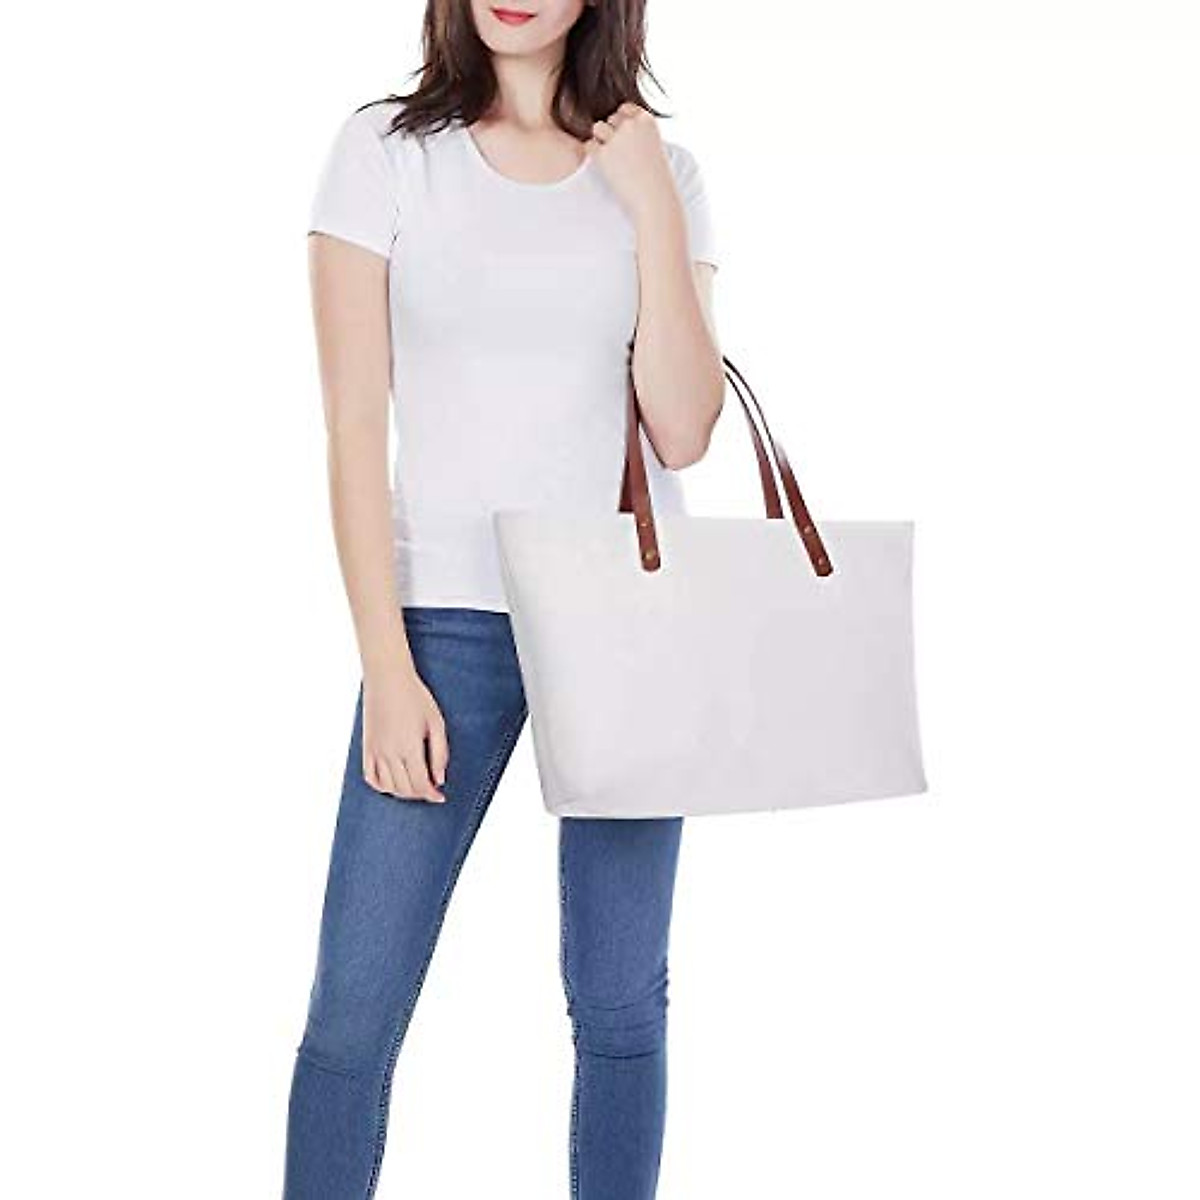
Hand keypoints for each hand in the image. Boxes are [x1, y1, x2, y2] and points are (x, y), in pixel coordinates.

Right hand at [361, 664, 448, 802]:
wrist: (388, 679)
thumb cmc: (415, 697)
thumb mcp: (436, 723)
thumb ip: (440, 753)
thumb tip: (440, 779)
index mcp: (409, 748)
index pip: (420, 784)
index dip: (432, 795)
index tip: (440, 797)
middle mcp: (389, 753)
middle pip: (405, 789)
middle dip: (420, 794)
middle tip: (431, 790)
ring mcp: (375, 751)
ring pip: (388, 786)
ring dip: (403, 792)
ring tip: (415, 786)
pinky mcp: (366, 747)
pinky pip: (371, 777)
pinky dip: (382, 786)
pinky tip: (393, 783)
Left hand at [585, 102, 678, 226]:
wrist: (654, 200)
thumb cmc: (657, 178)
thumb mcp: (655, 146)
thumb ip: (639, 132)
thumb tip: (619, 124)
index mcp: (647, 119)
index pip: (625, 109)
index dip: (624, 124)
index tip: (629, 142)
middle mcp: (631, 124)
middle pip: (611, 119)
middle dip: (613, 134)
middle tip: (623, 157)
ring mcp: (616, 138)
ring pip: (598, 128)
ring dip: (602, 142)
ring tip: (614, 162)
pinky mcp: (602, 154)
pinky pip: (590, 146)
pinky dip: (594, 156)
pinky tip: (608, 169)